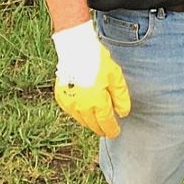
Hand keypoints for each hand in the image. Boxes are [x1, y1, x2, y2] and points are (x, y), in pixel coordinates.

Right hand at [53, 22, 131, 137]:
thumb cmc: (98, 62)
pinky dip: (80, 114)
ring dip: (90, 123)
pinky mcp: (61, 97)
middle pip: (93, 124)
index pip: (105, 122)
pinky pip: (72, 112)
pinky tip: (86, 112)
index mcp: (96, 102)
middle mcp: (81, 106)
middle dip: (101, 128)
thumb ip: (120, 97)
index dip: (111, 129)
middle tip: (107, 130)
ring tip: (98, 123)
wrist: (76, 50)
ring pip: (81, 120)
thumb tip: (122, 113)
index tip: (115, 133)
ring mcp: (69, 102)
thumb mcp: (115, 78)